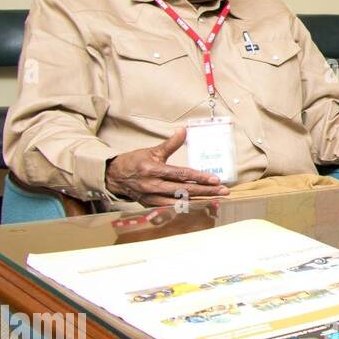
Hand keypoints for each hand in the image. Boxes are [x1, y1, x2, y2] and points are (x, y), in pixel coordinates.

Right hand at [105, 129, 230, 206]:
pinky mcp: (151, 206)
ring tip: (217, 199)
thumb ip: (170, 144)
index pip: (181, 175)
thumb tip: (183, 130)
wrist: (114, 177)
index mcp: (154, 170)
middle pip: (185, 190)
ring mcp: (152, 198)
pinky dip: (187, 208)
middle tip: (224, 191)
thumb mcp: (152, 151)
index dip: (199, 177)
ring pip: (180, 202)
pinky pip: (172, 208)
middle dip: (206, 191)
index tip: (215, 179)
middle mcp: (154, 186)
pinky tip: (201, 206)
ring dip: (200, 201)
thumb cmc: (135, 162)